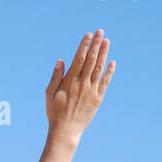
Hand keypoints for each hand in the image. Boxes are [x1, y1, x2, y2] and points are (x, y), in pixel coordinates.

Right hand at [45, 30, 114, 145]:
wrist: (66, 130)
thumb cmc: (55, 112)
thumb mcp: (49, 94)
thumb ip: (55, 76)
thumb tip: (60, 60)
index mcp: (70, 81)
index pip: (79, 58)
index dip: (84, 45)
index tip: (88, 35)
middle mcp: (82, 83)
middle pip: (91, 59)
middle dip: (96, 44)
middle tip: (100, 31)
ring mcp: (91, 90)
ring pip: (99, 68)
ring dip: (103, 53)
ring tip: (107, 41)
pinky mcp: (98, 98)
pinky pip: (105, 82)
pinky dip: (109, 72)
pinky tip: (112, 62)